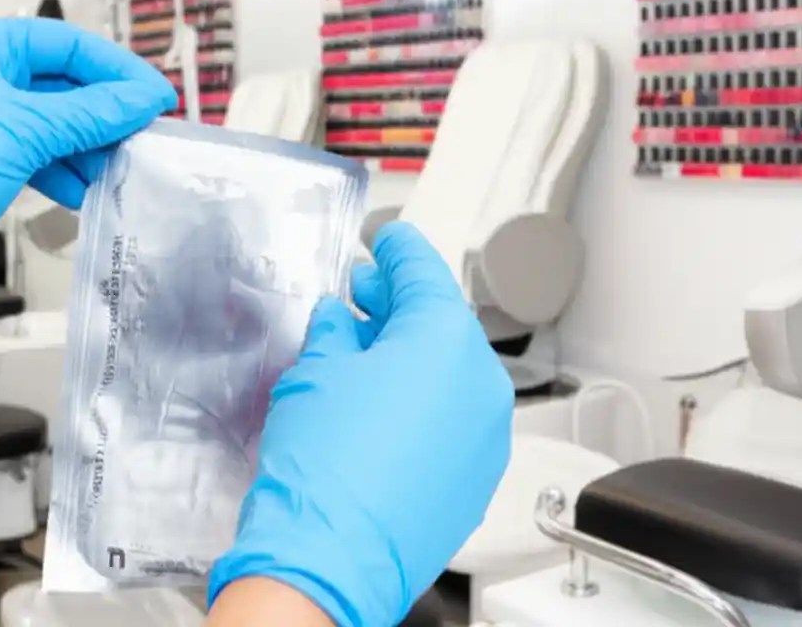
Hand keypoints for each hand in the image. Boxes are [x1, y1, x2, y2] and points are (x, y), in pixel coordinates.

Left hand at [0, 18, 176, 343]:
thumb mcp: (26, 134)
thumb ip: (91, 114)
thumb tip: (148, 99)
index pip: (64, 42)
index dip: (116, 69)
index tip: (158, 98)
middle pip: (60, 82)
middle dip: (101, 114)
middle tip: (143, 138)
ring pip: (50, 120)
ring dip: (85, 146)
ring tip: (115, 171)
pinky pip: (32, 148)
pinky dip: (60, 167)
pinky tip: (83, 191)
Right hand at [208, 222, 513, 625]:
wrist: (331, 560)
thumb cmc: (324, 473)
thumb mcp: (316, 373)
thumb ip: (334, 332)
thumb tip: (338, 322)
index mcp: (448, 341)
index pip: (424, 274)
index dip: (399, 251)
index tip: (389, 240)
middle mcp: (481, 384)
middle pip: (442, 325)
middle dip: (400, 306)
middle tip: (365, 293)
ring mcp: (486, 435)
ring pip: (450, 375)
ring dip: (411, 357)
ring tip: (364, 353)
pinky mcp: (476, 476)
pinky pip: (452, 420)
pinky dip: (422, 403)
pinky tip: (382, 407)